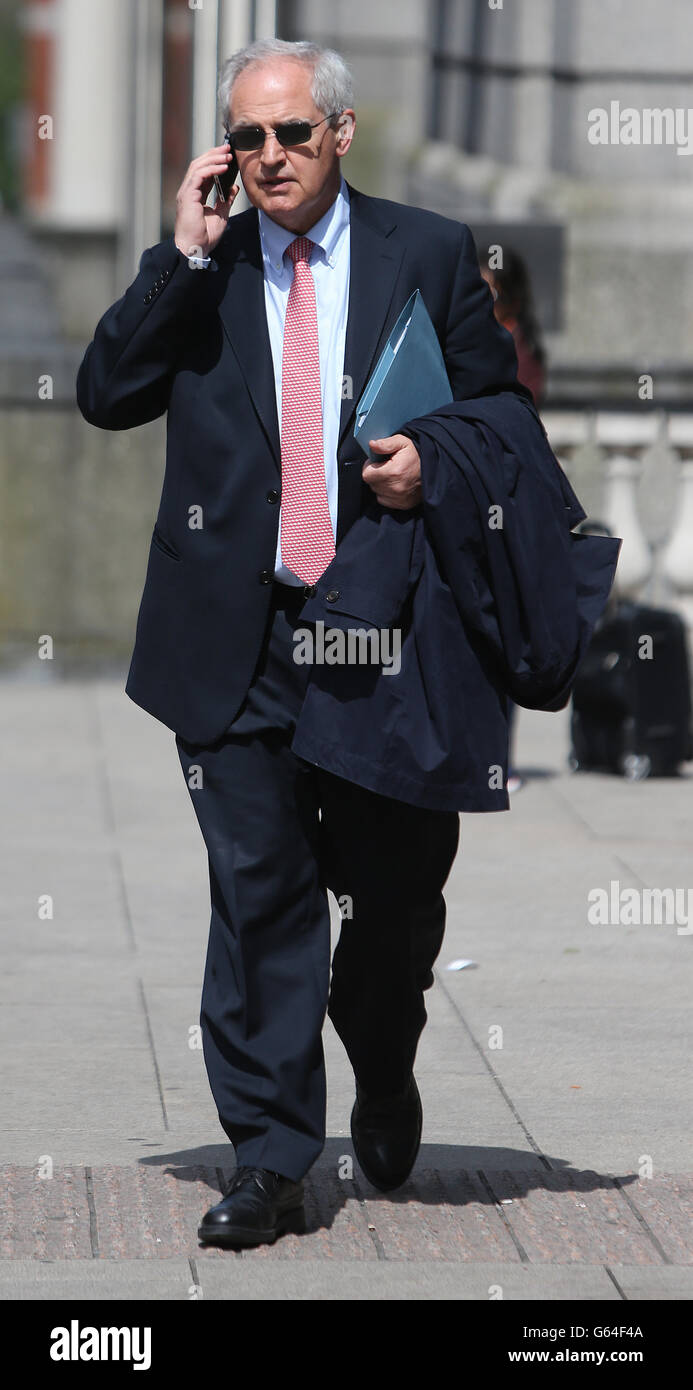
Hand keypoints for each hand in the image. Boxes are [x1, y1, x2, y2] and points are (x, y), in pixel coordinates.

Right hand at [174, 143, 239, 257]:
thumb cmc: (204, 237)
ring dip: (214, 159)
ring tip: (227, 155)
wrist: (195, 250)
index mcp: (194, 195)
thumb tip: (233, 187)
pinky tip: (223, 167)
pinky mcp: (187, 196)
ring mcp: (186, 192)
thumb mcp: (220, 215)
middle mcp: (188, 191)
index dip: (214, 162)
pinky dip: (211, 169)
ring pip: (198, 167)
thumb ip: (225, 200)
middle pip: (199, 165)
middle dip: (214, 155)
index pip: (203, 172)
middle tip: (228, 149)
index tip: (227, 156)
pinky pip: (199, 176)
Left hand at [362, 434, 421, 508]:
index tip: (377, 462)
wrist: (435, 467)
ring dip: (381, 484)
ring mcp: (400, 498)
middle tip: (387, 467)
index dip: (370, 467)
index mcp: (393, 472)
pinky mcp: (403, 504)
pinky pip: (384, 500)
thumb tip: (371, 445)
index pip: (367, 475)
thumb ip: (385, 444)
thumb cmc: (417, 453)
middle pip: (372, 484)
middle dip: (376, 474)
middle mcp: (396, 488)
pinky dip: (386, 493)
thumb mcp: (402, 442)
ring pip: (377, 492)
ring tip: (392, 475)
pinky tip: (395, 484)